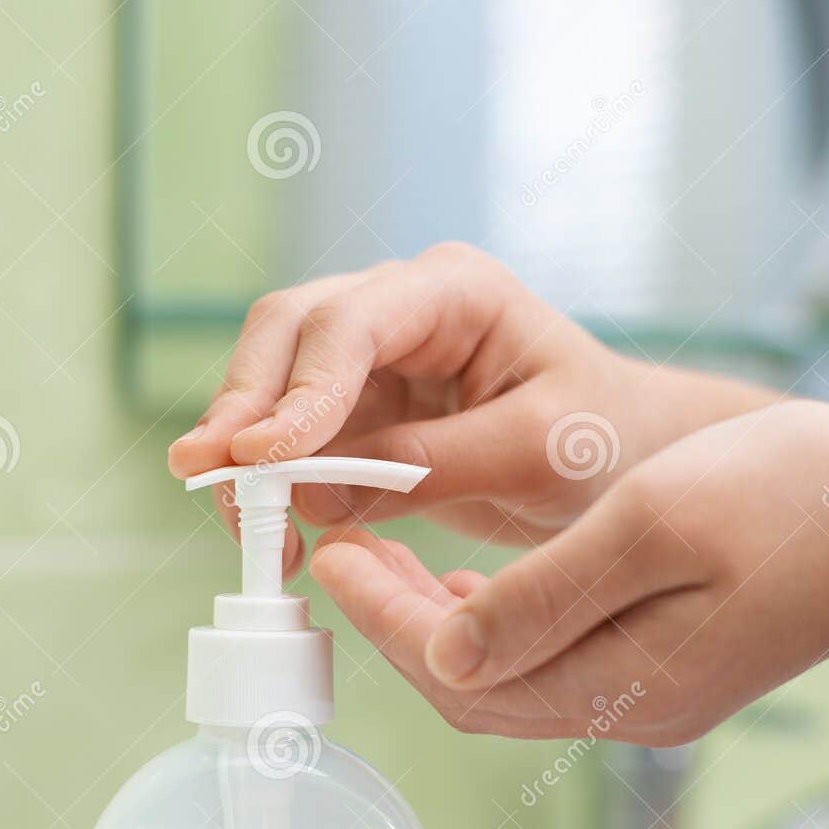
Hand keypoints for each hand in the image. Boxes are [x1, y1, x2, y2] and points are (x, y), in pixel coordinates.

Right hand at [167, 244, 771, 573]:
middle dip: (242, 410)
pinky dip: (271, 486)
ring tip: (246, 531)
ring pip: (271, 386)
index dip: (296, 391)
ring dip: (245, 457)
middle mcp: (398, 308)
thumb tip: (316, 498)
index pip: (350, 325)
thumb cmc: (602, 440)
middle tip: (205, 478)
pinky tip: (271, 537)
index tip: (257, 457)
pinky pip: (292, 441)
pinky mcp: (357, 413)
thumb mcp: (538, 455)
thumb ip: (432, 465)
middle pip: (285, 335)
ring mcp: (370, 358)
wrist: (624, 462)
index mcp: (455, 291)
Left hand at [308, 399, 828, 742]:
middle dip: (394, 625)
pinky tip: (468, 582)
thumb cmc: (796, 499)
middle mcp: (630, 710)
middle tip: (340, 549)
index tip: (327, 557)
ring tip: (384, 556)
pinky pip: (551, 667)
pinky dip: (493, 627)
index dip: (381, 618)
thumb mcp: (656, 522)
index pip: (462, 674)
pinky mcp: (665, 673)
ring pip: (507, 684)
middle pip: (475, 692)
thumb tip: (444, 649)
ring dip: (434, 626)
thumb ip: (545, 594)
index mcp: (625, 682)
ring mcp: (650, 698)